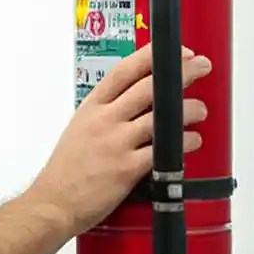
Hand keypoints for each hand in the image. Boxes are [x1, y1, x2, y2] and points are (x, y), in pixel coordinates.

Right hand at [27, 44, 210, 237]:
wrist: (53, 202)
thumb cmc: (65, 171)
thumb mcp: (79, 128)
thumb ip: (105, 113)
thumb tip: (134, 102)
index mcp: (92, 107)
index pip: (124, 70)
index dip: (152, 57)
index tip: (174, 51)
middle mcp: (105, 120)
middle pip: (149, 87)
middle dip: (181, 73)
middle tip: (200, 67)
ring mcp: (116, 143)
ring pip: (161, 117)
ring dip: (187, 110)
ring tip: (198, 110)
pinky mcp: (127, 168)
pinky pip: (164, 150)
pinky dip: (183, 143)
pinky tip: (191, 141)